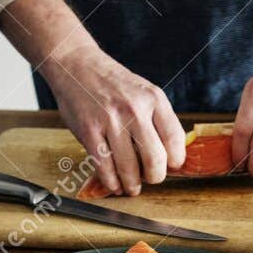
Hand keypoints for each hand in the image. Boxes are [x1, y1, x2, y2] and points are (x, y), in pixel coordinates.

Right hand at [40, 43, 185, 196]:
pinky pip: (104, 167)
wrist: (76, 65)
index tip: (170, 167)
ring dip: (132, 185)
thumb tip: (170, 155)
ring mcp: (111, 120)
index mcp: (154, 99)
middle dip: (155, 177)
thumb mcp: (143, 92)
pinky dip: (111, 182)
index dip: (175, 161)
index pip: (176, 140)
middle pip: (155, 160)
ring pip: (129, 168)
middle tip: (150, 179)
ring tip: (131, 187)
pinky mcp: (89, 131)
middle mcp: (135, 109)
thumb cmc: (112, 84)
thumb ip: (157, 119)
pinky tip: (114, 184)